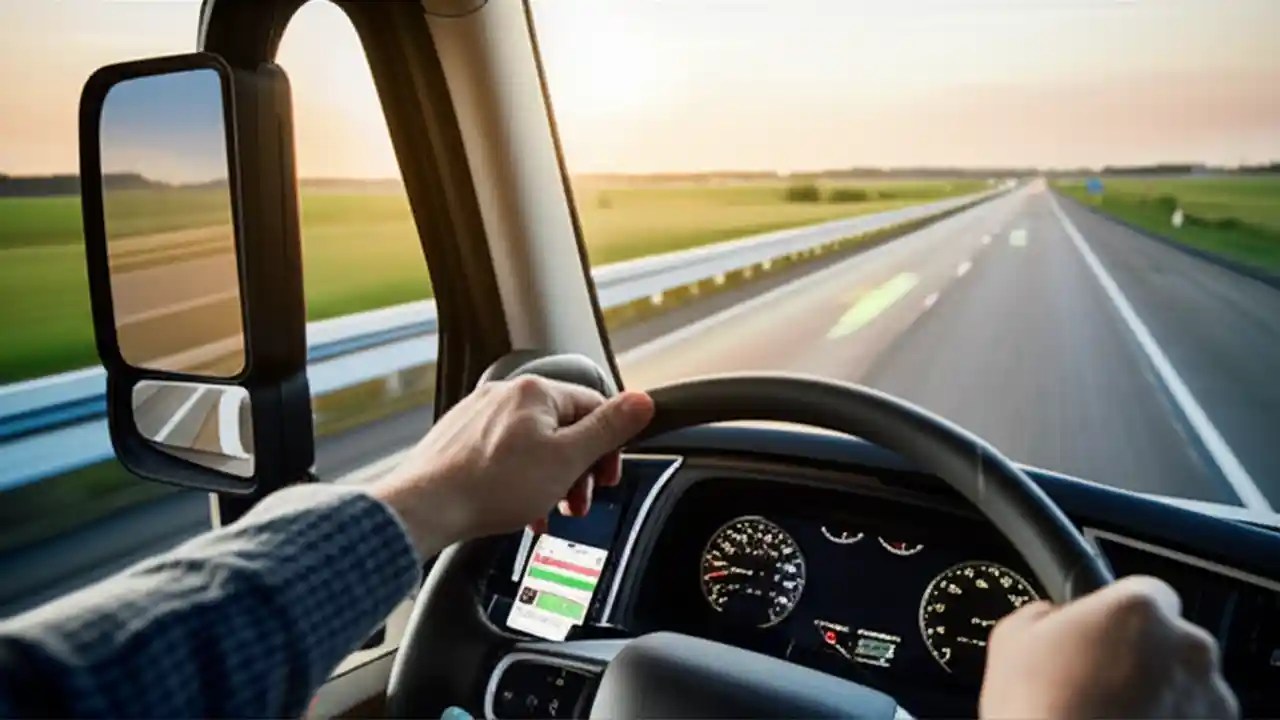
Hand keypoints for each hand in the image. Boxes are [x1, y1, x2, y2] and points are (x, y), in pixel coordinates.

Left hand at [369, 377, 654, 556]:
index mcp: (536, 392)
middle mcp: (505, 394)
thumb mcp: (567, 460)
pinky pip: (504, 455)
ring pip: (533, 444)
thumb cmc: (491, 487)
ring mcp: (479, 415)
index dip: (608, 449)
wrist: (425, 508)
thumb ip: (608, 429)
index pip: (595, 408)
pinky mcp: (459, 438)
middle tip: (576, 503)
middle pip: (563, 427)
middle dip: (577, 469)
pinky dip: (518, 480)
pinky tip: (517, 508)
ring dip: (549, 479)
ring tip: (546, 511)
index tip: (606, 479)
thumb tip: (643, 401)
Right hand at [980, 575, 1237, 718]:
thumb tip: (1050, 615)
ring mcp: (1209, 697)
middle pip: (1170, 639)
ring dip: (1159, 694)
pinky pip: (1194, 718)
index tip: (1101, 634)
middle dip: (1143, 656)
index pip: (1145, 591)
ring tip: (1112, 715)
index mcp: (1139, 608)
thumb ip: (1043, 613)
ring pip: (1185, 684)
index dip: (1119, 614)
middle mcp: (1186, 647)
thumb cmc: (1036, 711)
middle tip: (1100, 681)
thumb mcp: (1011, 639)